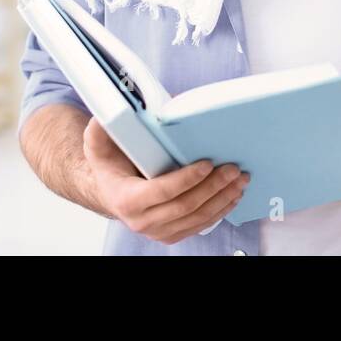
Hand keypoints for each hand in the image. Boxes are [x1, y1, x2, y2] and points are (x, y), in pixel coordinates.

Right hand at [82, 117, 247, 244]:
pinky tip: (233, 195)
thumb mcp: (99, 144)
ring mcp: (158, 231)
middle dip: (214, 187)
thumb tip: (119, 106)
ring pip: (197, 218)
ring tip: (240, 180)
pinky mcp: (171, 234)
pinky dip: (220, 211)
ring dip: (223, 199)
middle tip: (233, 168)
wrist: (110, 191)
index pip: (162, 192)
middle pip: (186, 206)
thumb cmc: (111, 165)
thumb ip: (103, 127)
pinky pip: (199, 225)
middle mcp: (142, 221)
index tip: (207, 163)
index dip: (187, 179)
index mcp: (126, 199)